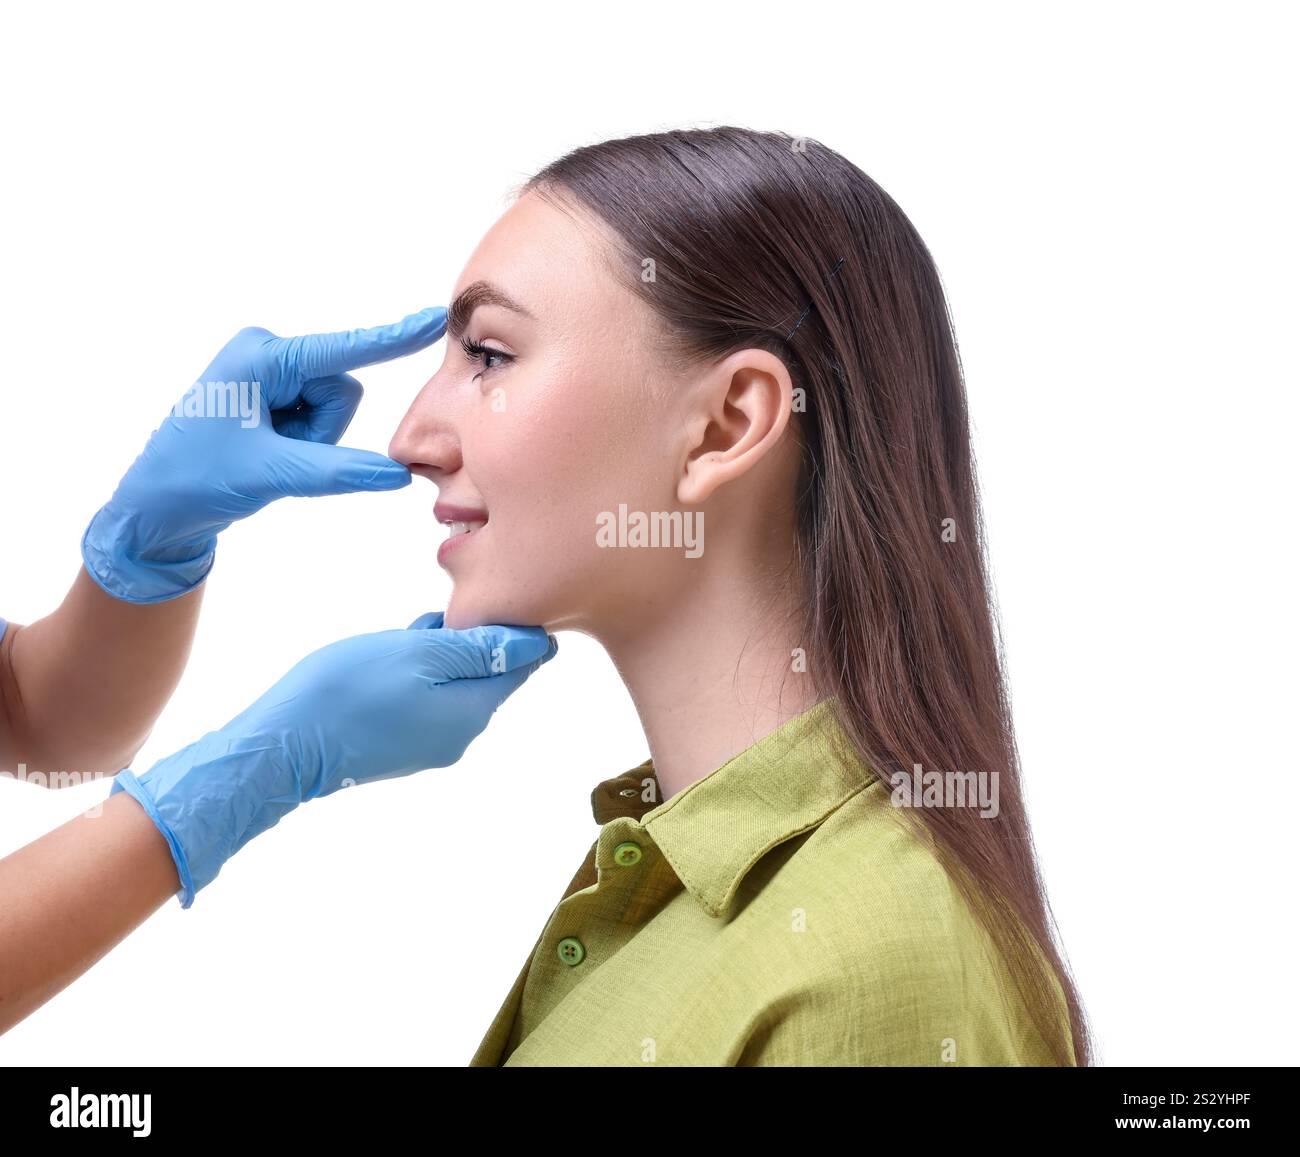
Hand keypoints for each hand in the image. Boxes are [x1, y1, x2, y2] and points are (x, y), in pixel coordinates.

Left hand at [82, 307, 446, 602]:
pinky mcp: (274, 395)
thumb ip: (338, 472)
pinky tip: (267, 453)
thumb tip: (398, 476)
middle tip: (275, 453)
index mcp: (261, 357)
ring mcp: (272, 375)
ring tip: (266, 454)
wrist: (156, 507)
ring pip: (335, 408)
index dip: (392, 338)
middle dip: (322, 431)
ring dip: (313, 442)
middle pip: (342, 391)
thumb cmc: (198, 479)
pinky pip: (320, 418)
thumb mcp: (271, 474)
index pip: (342, 351)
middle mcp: (268, 354)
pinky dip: (305, 444)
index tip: (434, 317)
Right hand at [109, 613, 557, 906]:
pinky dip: (420, 669)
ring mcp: (431, 743)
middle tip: (440, 610)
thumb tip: (537, 644)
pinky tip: (395, 652)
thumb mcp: (420, 653)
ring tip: (414, 628)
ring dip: (442, 650)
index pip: (522, 664)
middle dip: (473, 636)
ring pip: (457, 681)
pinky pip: (429, 696)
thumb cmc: (349, 689)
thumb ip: (481, 649)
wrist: (282, 744)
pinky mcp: (402, 743)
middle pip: (490, 673)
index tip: (485, 596)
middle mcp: (461, 735)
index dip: (513, 626)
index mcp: (473, 712)